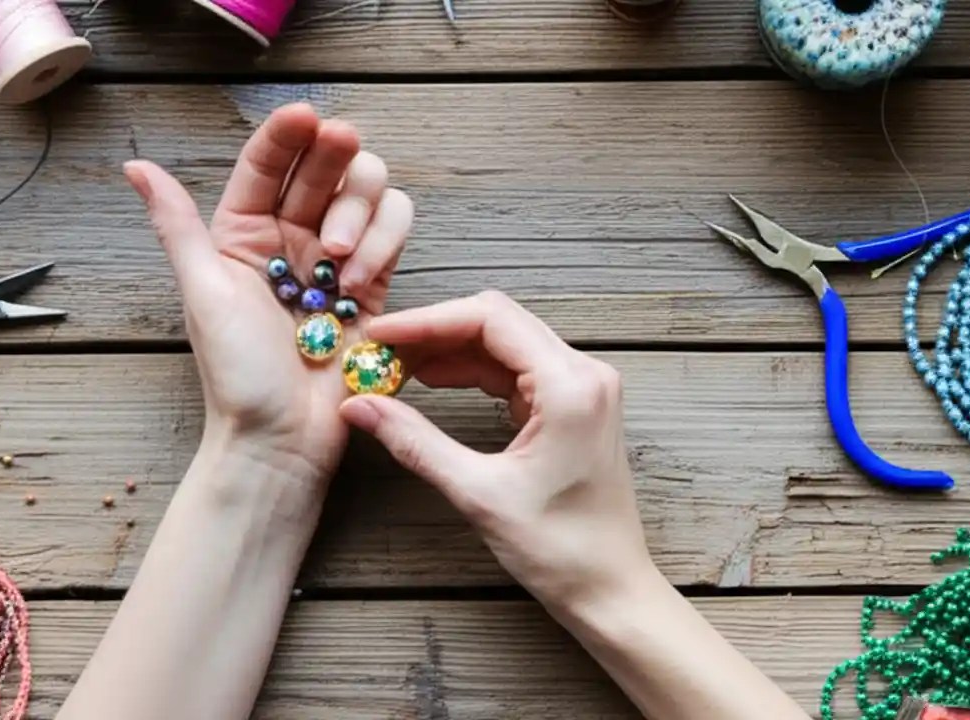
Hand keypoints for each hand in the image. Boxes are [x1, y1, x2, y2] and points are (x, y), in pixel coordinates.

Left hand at [125, 103, 413, 484]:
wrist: (283, 438)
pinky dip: (386, 241)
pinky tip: (360, 277)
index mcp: (244, 233)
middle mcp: (291, 238)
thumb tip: (136, 167)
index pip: (267, 164)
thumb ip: (178, 225)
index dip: (288, 133)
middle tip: (343, 151)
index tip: (306, 117)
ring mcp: (336, 259)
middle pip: (326, 166)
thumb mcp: (203, 292)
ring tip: (339, 259)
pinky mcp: (375, 284)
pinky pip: (394, 232)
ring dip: (361, 210)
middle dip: (336, 157)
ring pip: (367, 191)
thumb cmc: (236, 375)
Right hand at [339, 291, 653, 611]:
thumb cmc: (562, 549)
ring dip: (451, 351)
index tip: (381, 334)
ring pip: (505, 344)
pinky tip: (435, 382)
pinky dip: (474, 372)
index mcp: (571, 386)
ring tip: (398, 367)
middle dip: (435, 333)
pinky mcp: (575, 406)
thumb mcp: (478, 492)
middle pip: (498, 323)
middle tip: (381, 351)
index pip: (490, 319)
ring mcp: (583, 388)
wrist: (609, 589)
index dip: (427, 321)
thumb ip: (414, 442)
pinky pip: (517, 370)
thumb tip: (360, 406)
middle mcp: (585, 375)